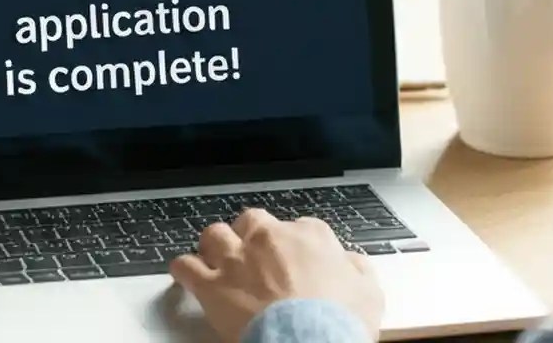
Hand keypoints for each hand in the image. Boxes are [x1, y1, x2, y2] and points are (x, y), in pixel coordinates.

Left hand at [169, 209, 384, 341]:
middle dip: (250, 235)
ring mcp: (237, 259)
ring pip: (214, 235)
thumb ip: (357, 270)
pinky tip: (186, 273)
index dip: (294, 243)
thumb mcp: (368, 293)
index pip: (298, 226)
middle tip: (253, 255)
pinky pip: (185, 266)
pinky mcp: (212, 284)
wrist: (307, 342)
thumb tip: (351, 263)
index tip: (293, 258)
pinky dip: (184, 269)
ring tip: (217, 259)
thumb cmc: (339, 322)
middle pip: (251, 221)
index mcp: (309, 236)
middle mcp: (268, 239)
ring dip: (214, 246)